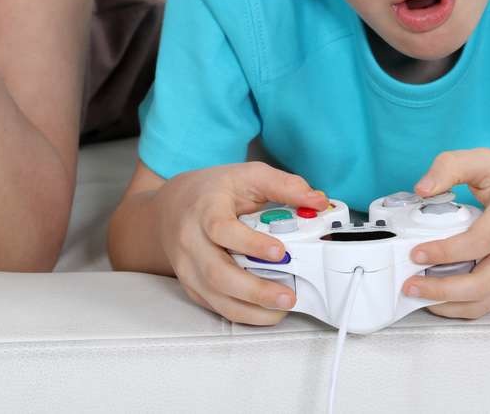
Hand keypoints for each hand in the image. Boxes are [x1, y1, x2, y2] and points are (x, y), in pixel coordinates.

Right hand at [152, 162, 328, 325]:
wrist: (172, 207)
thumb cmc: (212, 191)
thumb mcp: (247, 175)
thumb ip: (283, 185)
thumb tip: (316, 201)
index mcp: (204, 209)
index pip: (221, 229)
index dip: (250, 243)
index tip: (280, 251)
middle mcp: (191, 240)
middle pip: (217, 273)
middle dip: (256, 290)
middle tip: (288, 296)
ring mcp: (188, 267)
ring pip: (216, 297)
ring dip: (252, 309)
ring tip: (282, 308)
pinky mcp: (192, 285)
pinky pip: (216, 307)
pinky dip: (243, 314)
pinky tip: (266, 312)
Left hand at [404, 149, 489, 319]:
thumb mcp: (486, 159)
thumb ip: (450, 166)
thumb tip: (422, 188)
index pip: (480, 242)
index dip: (446, 252)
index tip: (417, 253)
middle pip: (483, 282)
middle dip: (441, 290)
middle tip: (410, 284)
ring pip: (485, 301)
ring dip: (448, 304)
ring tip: (419, 294)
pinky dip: (463, 306)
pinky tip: (441, 297)